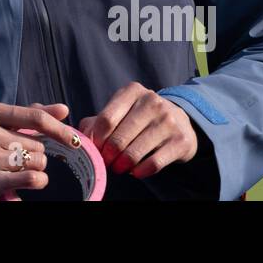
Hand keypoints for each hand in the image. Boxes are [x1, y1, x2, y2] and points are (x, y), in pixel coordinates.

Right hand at [0, 102, 79, 199]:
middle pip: (38, 144)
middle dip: (36, 154)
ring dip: (36, 169)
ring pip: (37, 162)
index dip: (59, 129)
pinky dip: (38, 182)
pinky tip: (30, 181)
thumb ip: (27, 115)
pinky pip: (31, 179)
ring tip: (18, 170)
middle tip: (18, 158)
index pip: (34, 117)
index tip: (75, 139)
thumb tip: (63, 109)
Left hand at [77, 82, 196, 178]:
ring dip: (122, 165)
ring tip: (118, 167)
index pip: (106, 119)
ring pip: (134, 152)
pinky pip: (154, 163)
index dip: (96, 139)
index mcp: (132, 91)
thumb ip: (97, 121)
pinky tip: (135, 171)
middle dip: (108, 155)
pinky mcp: (180, 140)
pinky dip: (140, 171)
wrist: (180, 121)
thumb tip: (82, 139)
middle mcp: (152, 102)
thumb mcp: (121, 110)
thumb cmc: (140, 117)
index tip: (95, 149)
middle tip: (106, 162)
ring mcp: (168, 121)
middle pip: (119, 138)